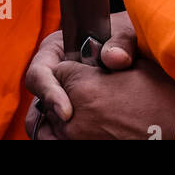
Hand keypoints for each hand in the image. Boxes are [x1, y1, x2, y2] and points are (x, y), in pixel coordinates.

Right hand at [24, 12, 174, 139]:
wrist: (136, 50)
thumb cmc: (127, 36)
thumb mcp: (127, 33)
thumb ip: (123, 41)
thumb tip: (115, 59)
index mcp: (55, 49)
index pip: (39, 73)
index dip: (49, 93)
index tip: (67, 114)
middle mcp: (53, 72)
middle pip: (38, 100)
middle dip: (50, 119)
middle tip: (70, 131)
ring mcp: (61, 92)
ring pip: (46, 118)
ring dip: (55, 132)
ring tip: (72, 141)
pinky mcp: (71, 108)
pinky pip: (61, 127)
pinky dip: (67, 136)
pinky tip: (84, 140)